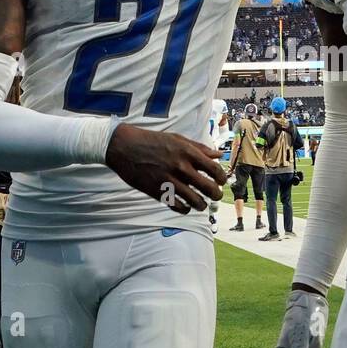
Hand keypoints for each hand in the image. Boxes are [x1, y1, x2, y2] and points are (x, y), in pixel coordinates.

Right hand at [104, 123, 225, 213]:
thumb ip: (199, 148)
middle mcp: (181, 167)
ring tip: (201, 204)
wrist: (124, 147)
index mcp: (188, 153)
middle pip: (209, 188)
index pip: (215, 170)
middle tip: (215, 196)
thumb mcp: (177, 138)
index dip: (222, 178)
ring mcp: (169, 181)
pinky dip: (185, 209)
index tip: (220, 181)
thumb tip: (218, 155)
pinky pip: (178, 206)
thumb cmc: (152, 140)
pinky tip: (185, 206)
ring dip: (201, 205)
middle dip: (216, 195)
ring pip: (195, 201)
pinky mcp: (158, 192)